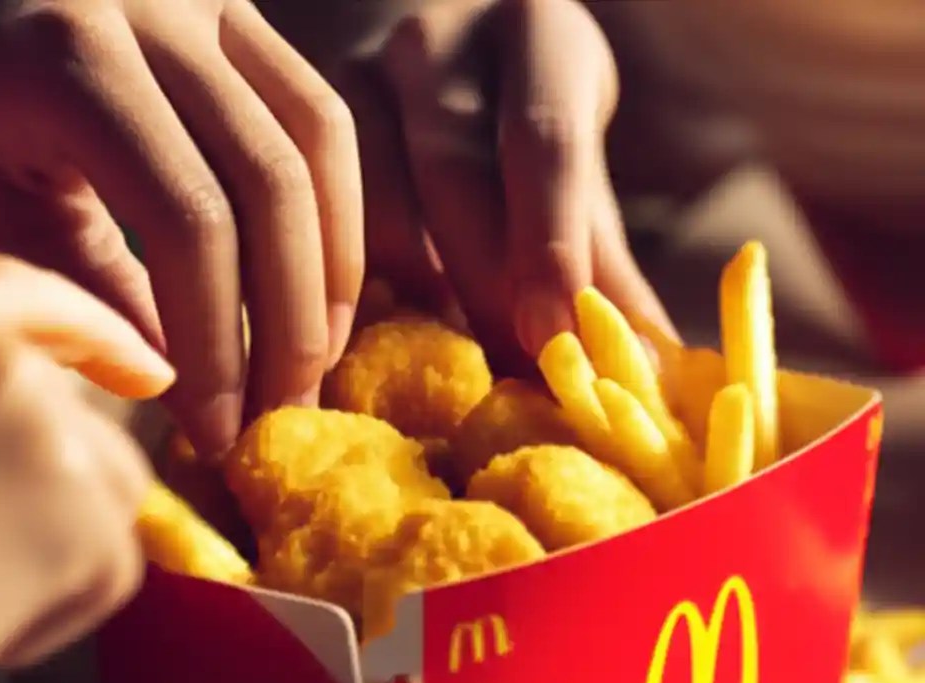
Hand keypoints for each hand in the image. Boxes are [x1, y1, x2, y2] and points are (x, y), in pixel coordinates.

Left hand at [0, 0, 364, 456]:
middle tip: (281, 415)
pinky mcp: (235, 2)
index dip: (214, 340)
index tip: (215, 429)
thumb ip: (78, 278)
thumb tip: (172, 379)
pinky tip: (318, 273)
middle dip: (288, 320)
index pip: (189, 221)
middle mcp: (163, 11)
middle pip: (271, 184)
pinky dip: (328, 200)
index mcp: (74, 60)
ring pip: (315, 140)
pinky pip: (311, 106)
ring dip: (330, 264)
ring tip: (314, 358)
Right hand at [0, 256, 172, 682]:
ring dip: (60, 551)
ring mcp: (40, 433)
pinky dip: (60, 611)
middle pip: (92, 422)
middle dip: (58, 493)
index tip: (147, 368)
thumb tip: (10, 393)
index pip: (43, 299)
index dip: (104, 334)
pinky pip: (113, 569)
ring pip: (112, 496)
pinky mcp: (72, 517)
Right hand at [340, 0, 673, 372]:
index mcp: (535, 32)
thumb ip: (603, 264)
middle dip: (482, 286)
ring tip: (443, 373)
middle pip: (453, 171)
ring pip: (370, 198)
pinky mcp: (302, 122)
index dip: (548, 244)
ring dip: (408, 296)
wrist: (440, 41)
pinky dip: (352, 286)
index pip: (545, 139)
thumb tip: (647, 376)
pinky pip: (320, 217)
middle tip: (506, 382)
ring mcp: (359, 70)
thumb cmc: (522, 118)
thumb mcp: (575, 167)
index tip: (552, 338)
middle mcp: (439, 39)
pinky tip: (377, 339)